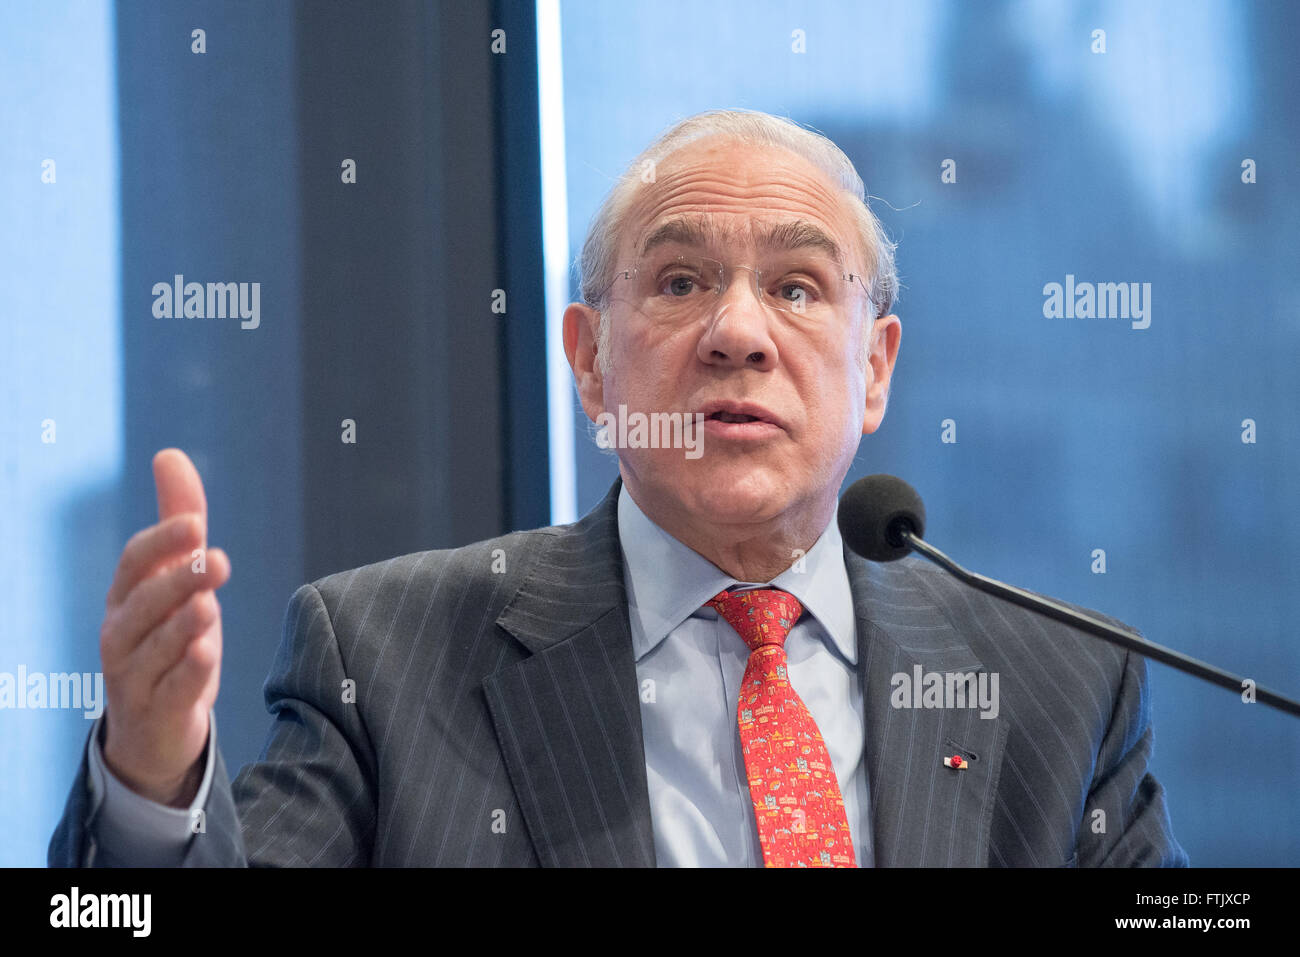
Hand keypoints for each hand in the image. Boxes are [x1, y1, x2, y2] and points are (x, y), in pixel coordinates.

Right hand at [99, 448, 229, 806]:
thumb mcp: (178, 579)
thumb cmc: (167, 638)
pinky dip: (188, 672)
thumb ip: (178, 519)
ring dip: (182, 626)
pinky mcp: (160, 711)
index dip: (163, 543)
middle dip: (177, 580)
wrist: (154, 727)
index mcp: (127, 597)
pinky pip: (172, 690)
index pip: (135, 562)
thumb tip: (169, 454)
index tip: (196, 523)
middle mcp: (122, 633)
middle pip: (143, 603)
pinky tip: (207, 654)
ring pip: (155, 647)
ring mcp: (136, 675)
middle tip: (217, 560)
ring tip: (209, 605)